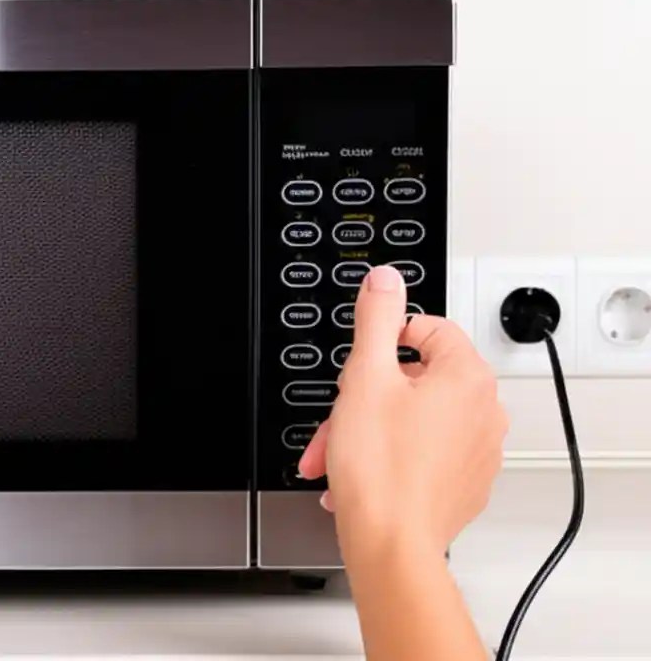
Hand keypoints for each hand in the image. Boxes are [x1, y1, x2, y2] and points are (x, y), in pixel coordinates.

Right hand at [297, 264, 508, 563]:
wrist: (391, 543)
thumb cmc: (380, 469)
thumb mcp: (364, 377)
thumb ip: (375, 318)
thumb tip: (385, 279)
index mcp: (466, 376)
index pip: (428, 329)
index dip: (384, 342)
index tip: (362, 366)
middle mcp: (485, 411)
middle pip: (417, 379)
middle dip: (365, 397)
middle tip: (339, 417)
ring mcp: (479, 451)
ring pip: (415, 419)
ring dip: (370, 430)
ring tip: (338, 454)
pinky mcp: (465, 484)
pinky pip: (424, 455)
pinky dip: (390, 459)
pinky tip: (358, 475)